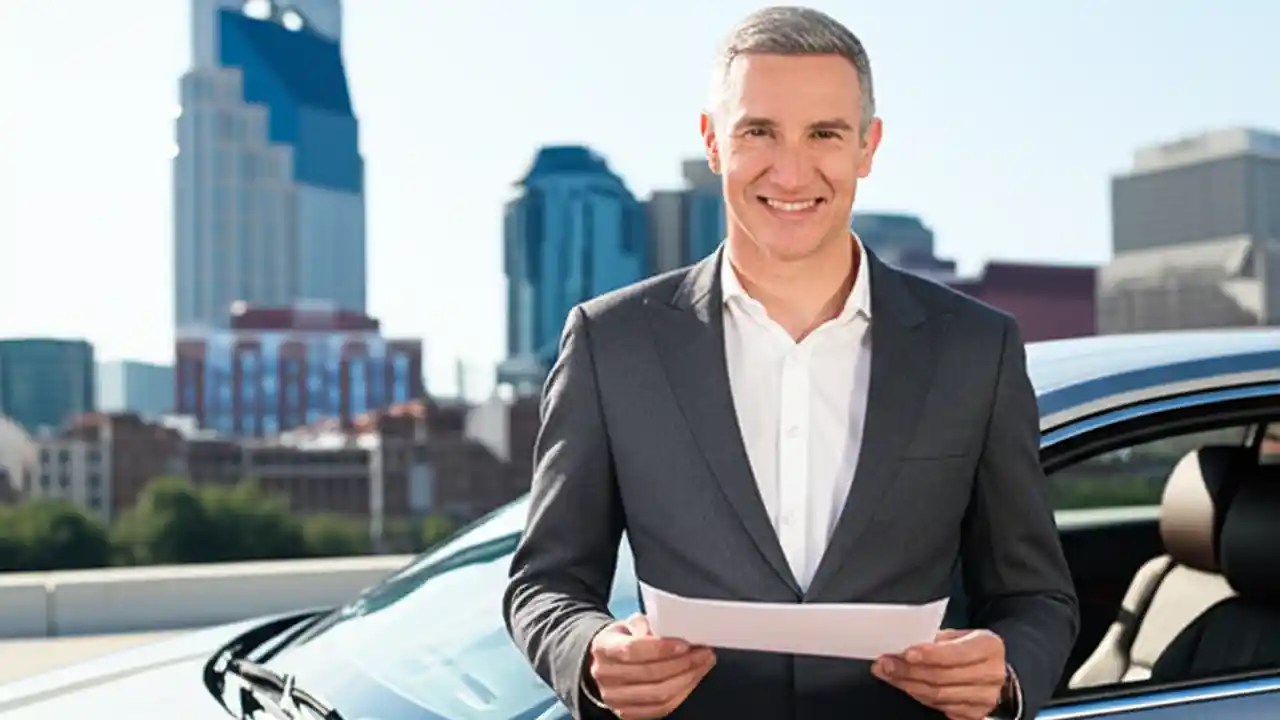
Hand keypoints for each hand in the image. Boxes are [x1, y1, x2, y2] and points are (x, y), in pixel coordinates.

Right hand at [587, 613, 716, 718]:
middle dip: (682, 663)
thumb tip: (661, 632)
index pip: (632, 649)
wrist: (608, 663)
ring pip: (658, 694)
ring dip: (687, 679)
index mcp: (604, 648)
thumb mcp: (629, 624)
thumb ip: (644, 623)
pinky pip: (661, 709)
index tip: (685, 644)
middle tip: (703, 653)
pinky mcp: (627, 713)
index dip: (661, 648)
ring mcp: (615, 698)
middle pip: (649, 673)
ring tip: (702, 665)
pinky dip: (681, 694)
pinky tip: (692, 679)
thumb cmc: (625, 640)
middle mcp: (605, 675)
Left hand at [872, 629, 1006, 719]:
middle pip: (943, 677)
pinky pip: (940, 708)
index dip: (930, 655)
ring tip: (888, 674)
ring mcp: (985, 698)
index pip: (956, 653)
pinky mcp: (976, 714)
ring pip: (938, 695)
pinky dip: (919, 696)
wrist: (992, 671)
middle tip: (885, 664)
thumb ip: (934, 639)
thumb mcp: (957, 635)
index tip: (906, 653)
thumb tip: (901, 643)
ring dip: (908, 684)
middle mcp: (992, 674)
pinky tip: (905, 685)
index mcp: (989, 646)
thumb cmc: (969, 649)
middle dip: (909, 670)